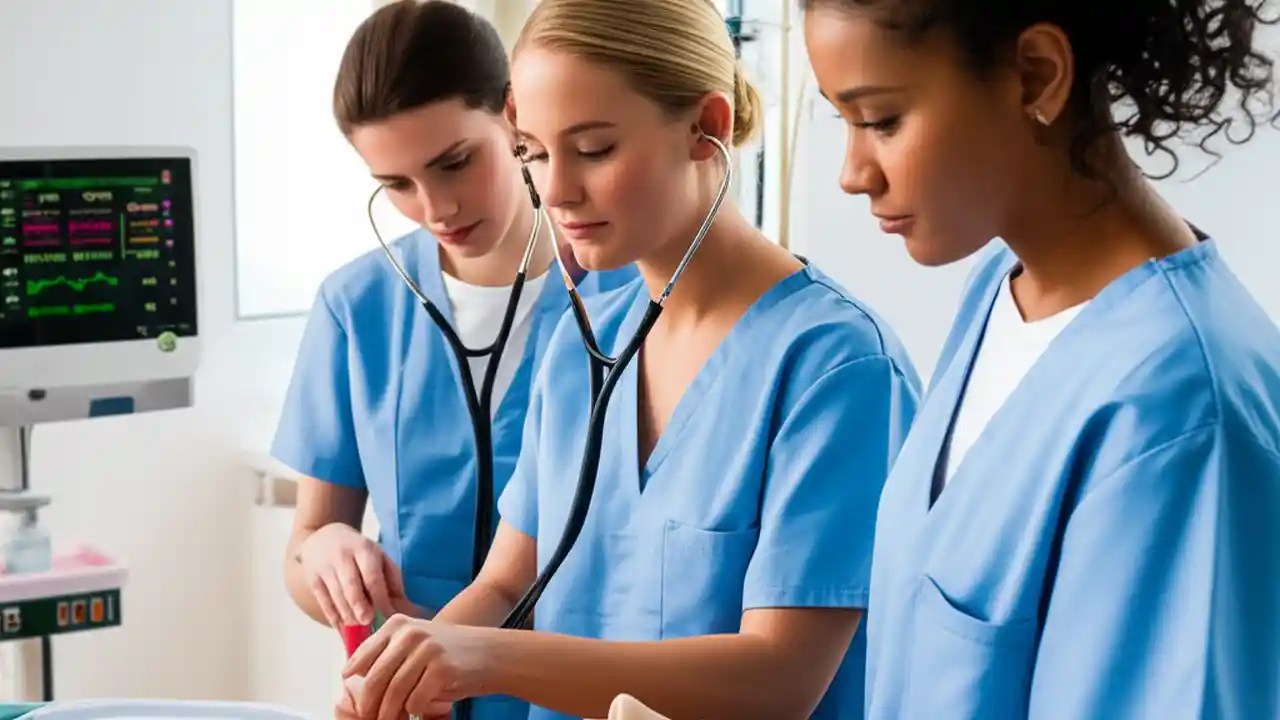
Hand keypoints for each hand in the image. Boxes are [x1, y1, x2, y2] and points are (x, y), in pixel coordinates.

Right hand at [296, 522, 413, 626]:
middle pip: (351, 586)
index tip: (388, 615)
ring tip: (357, 627)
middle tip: (367, 622)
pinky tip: (342, 627)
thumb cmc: (358, 550)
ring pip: (336, 596)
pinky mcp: (312, 578)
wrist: (322, 536)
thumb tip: (405, 606)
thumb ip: (392, 579)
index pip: (372, 577)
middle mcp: (342, 556)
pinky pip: (323, 601)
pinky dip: (333, 616)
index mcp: (363, 549)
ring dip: (348, 615)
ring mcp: (324, 567)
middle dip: (360, 607)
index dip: (380, 598)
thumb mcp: (378, 556)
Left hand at [342, 615, 491, 719]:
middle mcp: (410, 633)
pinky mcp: (441, 669)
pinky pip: (414, 701)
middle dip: (369, 706)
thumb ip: (388, 653)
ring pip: (393, 693)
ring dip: (389, 715)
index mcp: (397, 624)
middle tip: (369, 719)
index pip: (362, 658)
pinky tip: (416, 714)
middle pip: (375, 679)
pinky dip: (412, 712)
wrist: (491, 653)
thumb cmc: (449, 652)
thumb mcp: (416, 642)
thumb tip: (353, 677)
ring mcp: (426, 650)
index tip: (354, 701)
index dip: (355, 684)